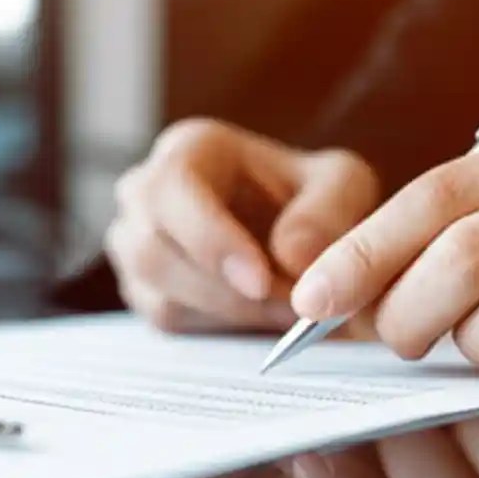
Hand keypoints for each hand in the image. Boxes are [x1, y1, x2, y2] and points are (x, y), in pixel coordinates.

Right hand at [107, 119, 377, 332]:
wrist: (301, 236)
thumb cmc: (315, 201)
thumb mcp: (344, 186)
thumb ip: (328, 211)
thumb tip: (290, 254)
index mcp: (188, 148)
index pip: (171, 189)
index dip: (208, 239)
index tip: (260, 282)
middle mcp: (145, 192)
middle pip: (153, 251)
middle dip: (224, 292)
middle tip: (288, 312)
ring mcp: (134, 243)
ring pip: (159, 294)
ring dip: (229, 315)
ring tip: (285, 313)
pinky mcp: (143, 289)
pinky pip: (167, 321)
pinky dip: (218, 328)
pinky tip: (258, 317)